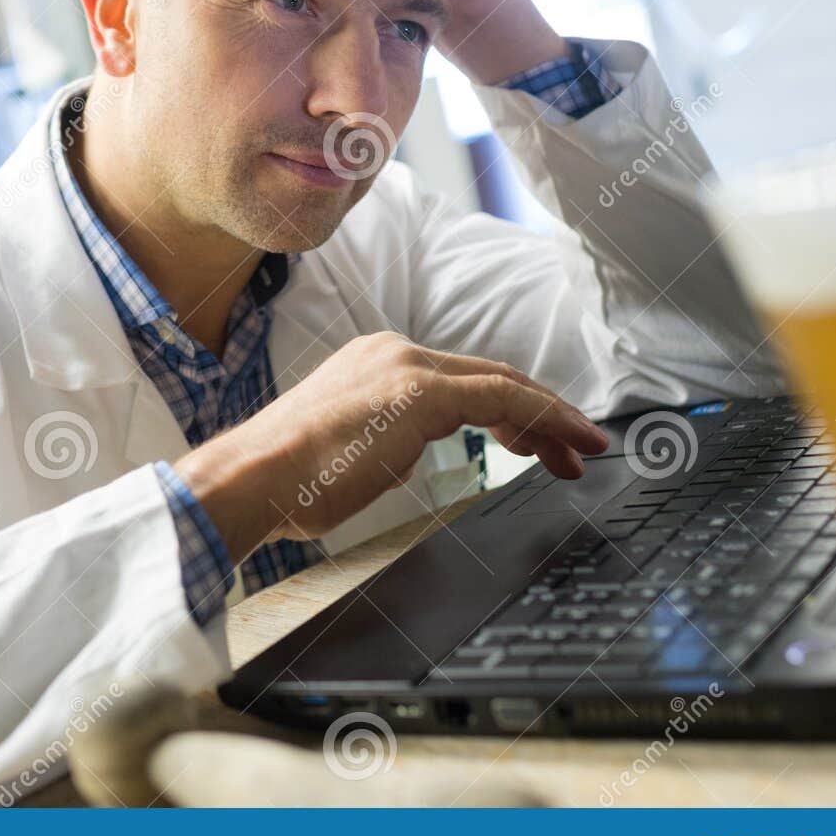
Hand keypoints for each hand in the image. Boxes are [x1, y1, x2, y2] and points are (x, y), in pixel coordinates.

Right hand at [172, 332, 607, 559]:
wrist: (254, 479)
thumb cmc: (287, 482)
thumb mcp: (344, 453)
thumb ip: (380, 442)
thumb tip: (397, 457)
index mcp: (374, 364)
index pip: (460, 381)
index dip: (509, 410)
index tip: (538, 444)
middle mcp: (394, 353)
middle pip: (490, 377)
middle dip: (541, 415)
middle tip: (574, 450)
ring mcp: (407, 368)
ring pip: (504, 384)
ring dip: (550, 418)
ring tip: (581, 451)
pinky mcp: (421, 391)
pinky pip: (503, 399)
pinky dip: (544, 417)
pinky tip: (568, 442)